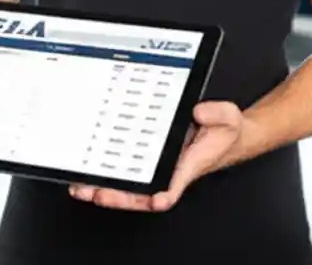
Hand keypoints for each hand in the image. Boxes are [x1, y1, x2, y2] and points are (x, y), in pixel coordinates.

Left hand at [69, 101, 243, 211]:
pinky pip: (125, 169)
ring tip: (83, 187)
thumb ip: (216, 114)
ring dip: (107, 187)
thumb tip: (198, 111)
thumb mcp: (227, 117)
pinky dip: (106, 172)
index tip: (156, 200)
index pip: (175, 184)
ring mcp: (156, 165)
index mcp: (188, 165)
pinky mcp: (148, 157)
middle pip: (143, 192)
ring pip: (130, 185)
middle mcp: (169, 169)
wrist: (222, 132)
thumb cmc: (223, 131)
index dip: (163, 195)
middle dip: (120, 196)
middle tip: (98, 193)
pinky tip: (87, 173)